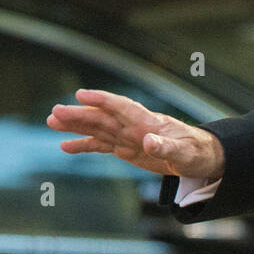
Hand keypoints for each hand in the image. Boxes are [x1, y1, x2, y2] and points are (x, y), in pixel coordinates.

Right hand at [47, 89, 224, 180]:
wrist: (201, 158)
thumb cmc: (197, 152)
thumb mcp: (185, 153)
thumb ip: (167, 147)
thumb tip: (147, 141)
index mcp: (150, 122)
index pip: (123, 107)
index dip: (103, 100)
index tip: (81, 95)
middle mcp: (136, 126)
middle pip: (104, 118)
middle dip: (80, 115)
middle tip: (55, 113)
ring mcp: (129, 136)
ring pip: (98, 128)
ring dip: (76, 125)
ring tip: (52, 122)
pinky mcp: (127, 148)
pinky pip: (102, 145)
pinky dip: (84, 145)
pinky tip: (65, 145)